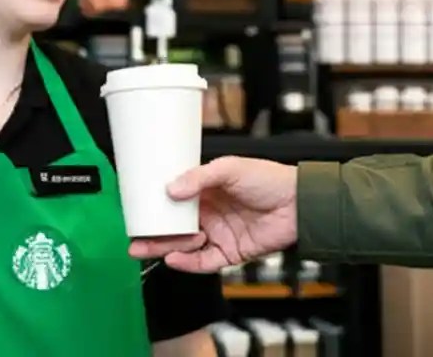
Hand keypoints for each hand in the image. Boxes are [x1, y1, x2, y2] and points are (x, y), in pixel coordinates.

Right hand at [128, 156, 297, 272]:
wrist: (299, 203)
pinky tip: (173, 258)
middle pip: (173, 227)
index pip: (173, 201)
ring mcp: (218, 234)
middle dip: (152, 234)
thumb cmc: (269, 178)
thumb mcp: (230, 168)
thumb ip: (199, 177)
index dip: (154, 207)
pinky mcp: (230, 253)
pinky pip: (204, 262)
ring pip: (184, 245)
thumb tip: (171, 189)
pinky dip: (188, 263)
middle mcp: (208, 213)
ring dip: (164, 248)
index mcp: (205, 191)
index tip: (135, 209)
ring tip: (145, 249)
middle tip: (132, 238)